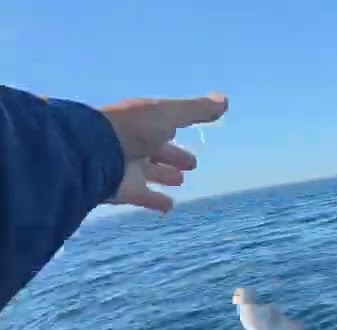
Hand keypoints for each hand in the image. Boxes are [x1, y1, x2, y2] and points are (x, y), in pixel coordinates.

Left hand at [99, 92, 228, 212]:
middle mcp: (135, 144)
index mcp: (143, 123)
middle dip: (173, 155)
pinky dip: (157, 201)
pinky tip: (170, 205)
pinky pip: (145, 197)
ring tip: (179, 180)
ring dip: (165, 175)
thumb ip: (196, 109)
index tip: (189, 132)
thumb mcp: (168, 113)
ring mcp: (128, 168)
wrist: (95, 151)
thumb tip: (224, 100)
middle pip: (157, 150)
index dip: (176, 129)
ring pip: (151, 173)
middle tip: (190, 164)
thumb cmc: (133, 127)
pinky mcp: (126, 190)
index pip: (163, 126)